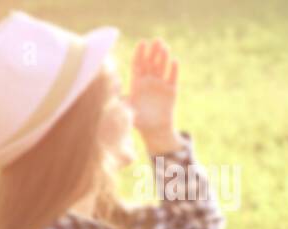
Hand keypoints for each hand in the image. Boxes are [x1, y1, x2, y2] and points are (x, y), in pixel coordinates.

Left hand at [129, 39, 180, 153]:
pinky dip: (174, 70)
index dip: (140, 53)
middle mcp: (148, 81)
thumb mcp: (127, 110)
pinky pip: (173, 78)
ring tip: (165, 46)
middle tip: (156, 40)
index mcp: (137, 83)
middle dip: (153, 51)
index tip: (142, 42)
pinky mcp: (171, 91)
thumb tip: (112, 94)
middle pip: (150, 63)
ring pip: (161, 67)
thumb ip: (121, 101)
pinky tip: (175, 61)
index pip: (138, 64)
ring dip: (163, 57)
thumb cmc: (139, 121)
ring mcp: (160, 85)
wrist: (155, 129)